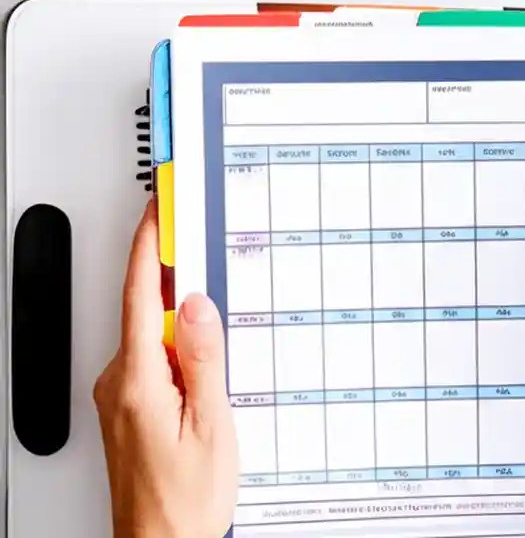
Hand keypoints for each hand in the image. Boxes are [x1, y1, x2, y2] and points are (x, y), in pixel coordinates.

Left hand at [94, 200, 236, 537]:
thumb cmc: (185, 499)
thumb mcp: (211, 424)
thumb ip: (204, 357)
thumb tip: (194, 304)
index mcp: (138, 381)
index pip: (137, 295)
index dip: (148, 245)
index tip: (158, 210)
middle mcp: (119, 384)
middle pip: (145, 311)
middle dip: (175, 280)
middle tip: (205, 248)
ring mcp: (119, 398)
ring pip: (153, 339)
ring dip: (182, 325)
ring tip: (219, 335)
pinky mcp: (128, 409)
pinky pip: (153, 362)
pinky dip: (178, 351)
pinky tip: (205, 368)